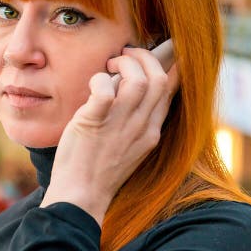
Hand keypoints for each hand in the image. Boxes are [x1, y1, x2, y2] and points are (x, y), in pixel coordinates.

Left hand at [40, 47, 179, 225]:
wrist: (81, 194)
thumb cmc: (97, 168)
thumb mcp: (127, 146)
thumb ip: (133, 121)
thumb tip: (125, 89)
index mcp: (150, 132)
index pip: (169, 92)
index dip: (167, 69)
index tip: (156, 58)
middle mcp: (141, 127)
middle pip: (158, 80)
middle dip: (144, 58)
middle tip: (125, 56)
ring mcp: (120, 124)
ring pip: (138, 80)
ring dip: (124, 64)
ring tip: (110, 66)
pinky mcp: (96, 122)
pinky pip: (105, 89)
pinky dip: (100, 79)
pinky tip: (94, 83)